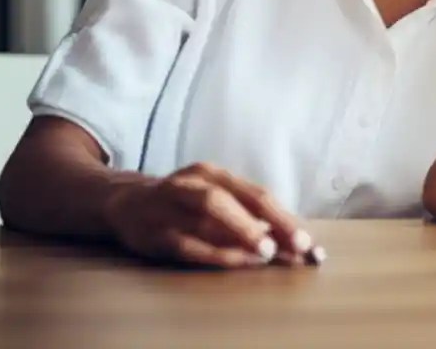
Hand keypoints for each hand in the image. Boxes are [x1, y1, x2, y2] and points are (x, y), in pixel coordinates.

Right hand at [102, 162, 314, 268]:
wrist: (124, 203)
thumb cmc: (184, 206)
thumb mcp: (216, 202)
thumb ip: (250, 220)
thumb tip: (292, 244)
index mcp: (214, 174)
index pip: (257, 195)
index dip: (286, 218)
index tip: (311, 244)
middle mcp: (192, 183)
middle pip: (234, 197)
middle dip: (268, 221)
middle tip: (296, 245)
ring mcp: (169, 205)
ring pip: (209, 211)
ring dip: (242, 232)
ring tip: (268, 252)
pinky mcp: (152, 232)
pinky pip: (186, 242)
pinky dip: (214, 252)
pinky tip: (236, 262)